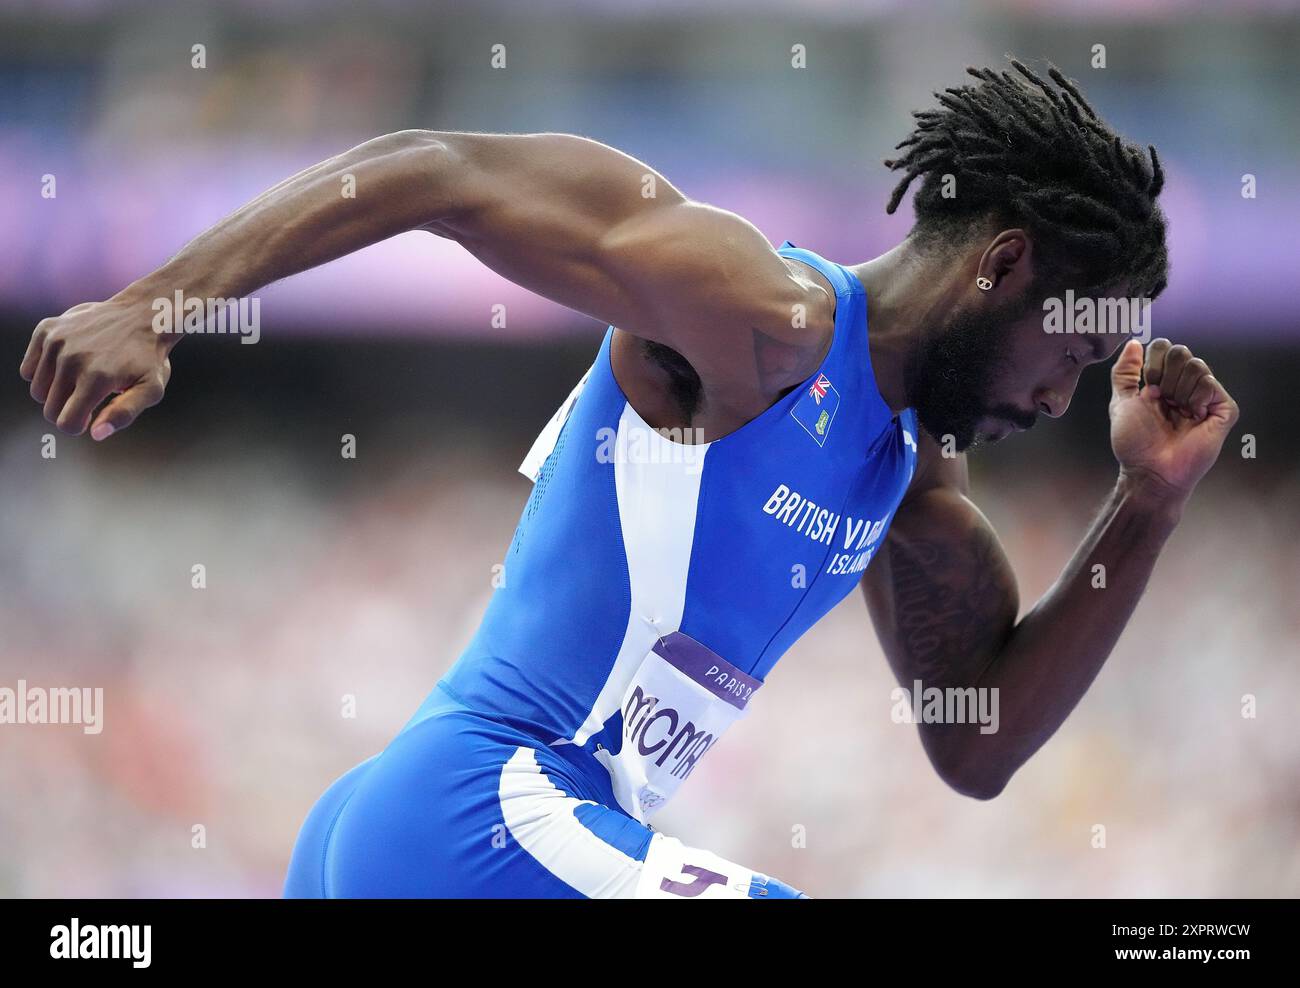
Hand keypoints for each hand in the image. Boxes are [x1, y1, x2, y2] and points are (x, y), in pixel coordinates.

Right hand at [19, 298, 173, 439]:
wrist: (142, 316)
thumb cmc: (148, 359)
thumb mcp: (151, 390)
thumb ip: (124, 414)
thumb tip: (95, 434)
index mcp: (96, 379)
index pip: (66, 422)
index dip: (77, 426)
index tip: (89, 417)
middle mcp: (71, 359)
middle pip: (50, 409)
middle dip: (67, 410)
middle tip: (88, 396)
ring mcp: (56, 342)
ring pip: (37, 391)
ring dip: (55, 392)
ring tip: (80, 379)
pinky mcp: (46, 330)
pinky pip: (28, 368)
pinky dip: (42, 372)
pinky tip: (66, 364)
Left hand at [1109, 338, 1238, 501]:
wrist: (1149, 469)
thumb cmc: (1135, 442)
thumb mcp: (1121, 401)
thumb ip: (1125, 371)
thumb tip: (1134, 343)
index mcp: (1163, 381)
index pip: (1164, 347)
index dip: (1151, 364)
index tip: (1145, 390)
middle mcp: (1186, 386)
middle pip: (1181, 352)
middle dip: (1163, 376)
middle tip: (1160, 401)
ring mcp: (1206, 397)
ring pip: (1196, 365)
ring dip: (1177, 390)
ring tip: (1175, 412)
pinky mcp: (1224, 409)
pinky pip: (1210, 384)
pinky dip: (1195, 398)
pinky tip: (1191, 416)